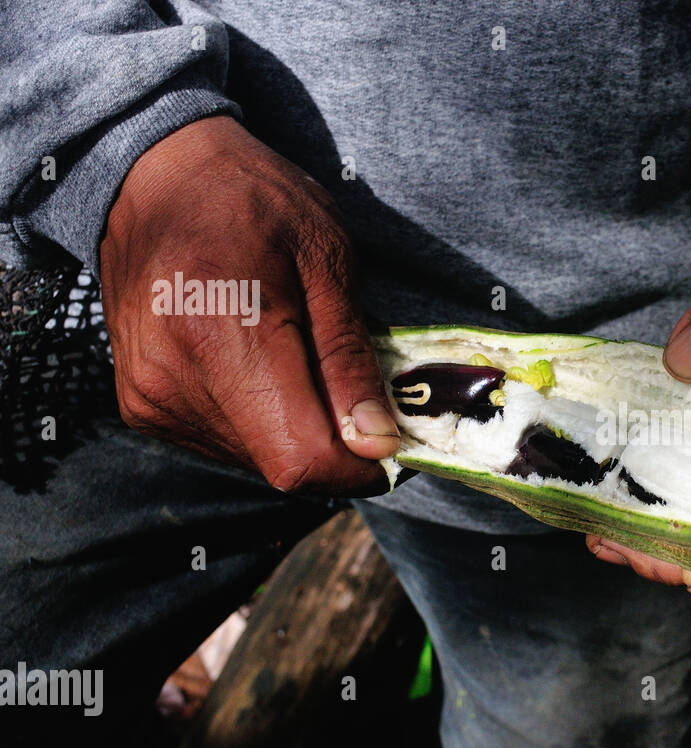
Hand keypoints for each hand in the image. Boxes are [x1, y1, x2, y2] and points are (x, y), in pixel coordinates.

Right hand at [100, 115, 397, 495]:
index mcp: (224, 338)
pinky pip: (223, 443)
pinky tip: (259, 366)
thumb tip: (376, 444)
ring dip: (295, 430)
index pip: (301, 460)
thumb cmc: (253, 203)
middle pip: (282, 464)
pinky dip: (260, 421)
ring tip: (296, 359)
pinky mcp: (141, 405)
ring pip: (255, 460)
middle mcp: (175, 382)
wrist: (155, 176)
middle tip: (350, 385)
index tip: (388, 442)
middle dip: (333, 442)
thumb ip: (350, 360)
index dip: (357, 467)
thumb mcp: (327, 263)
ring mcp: (150, 398)